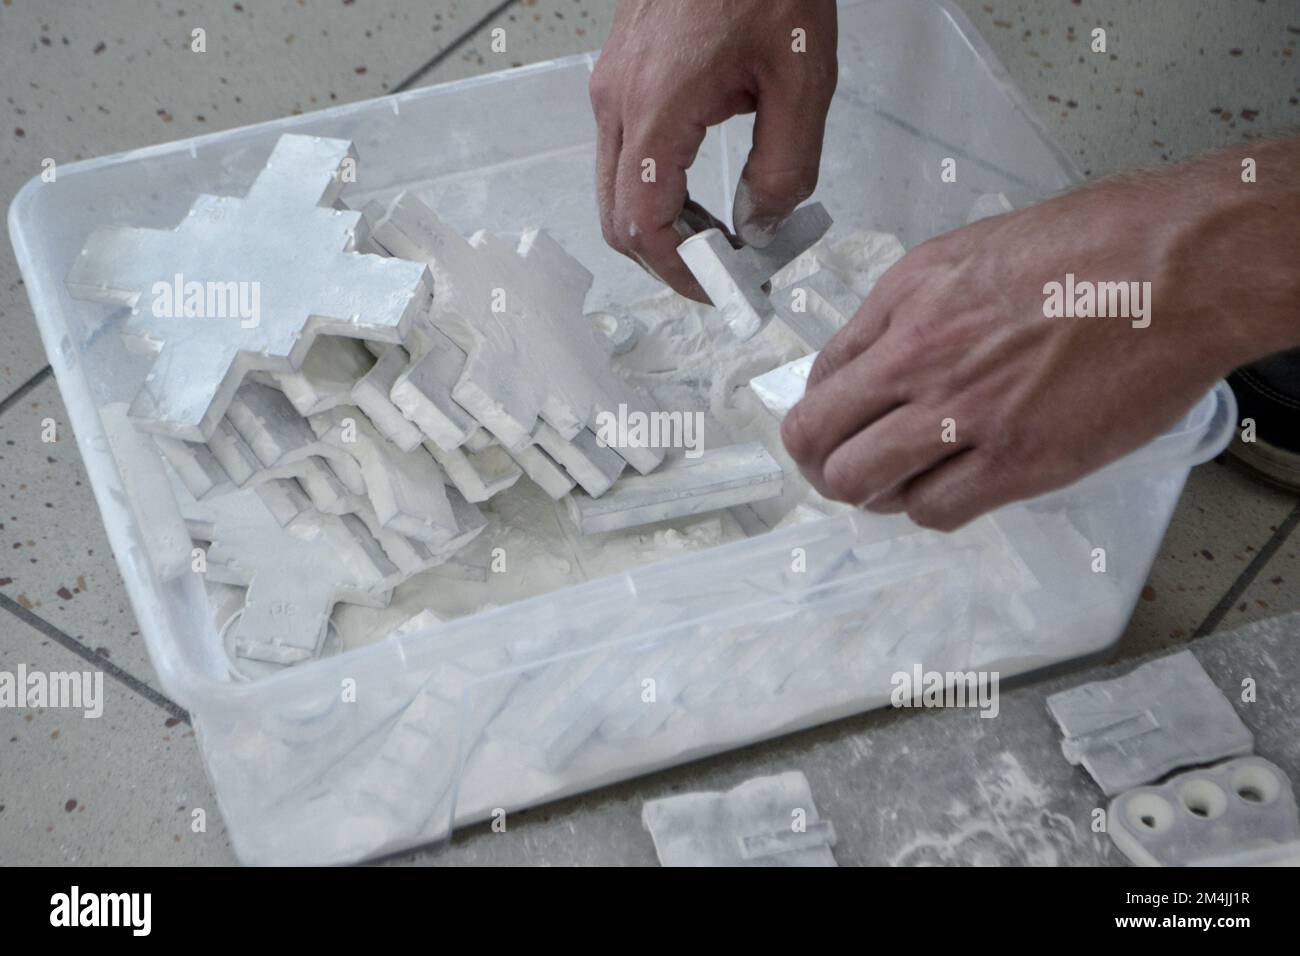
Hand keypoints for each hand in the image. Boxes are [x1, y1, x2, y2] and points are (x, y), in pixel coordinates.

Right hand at [590, 0, 837, 300]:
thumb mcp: (803, 79)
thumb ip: (786, 166)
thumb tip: (761, 225)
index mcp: (658, 105)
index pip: (642, 222)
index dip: (678, 271)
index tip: (719, 288)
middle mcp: (619, 102)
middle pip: (616, 217)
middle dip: (667, 258)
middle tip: (723, 271)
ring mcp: (612, 88)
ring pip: (616, 189)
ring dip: (662, 226)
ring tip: (721, 234)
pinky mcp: (621, 77)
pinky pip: (625, 156)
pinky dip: (657, 190)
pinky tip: (704, 190)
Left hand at [782, 143, 1299, 530]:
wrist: (1180, 269)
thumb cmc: (1094, 245)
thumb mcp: (971, 252)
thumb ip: (911, 307)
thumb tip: (875, 358)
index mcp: (905, 302)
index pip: (819, 380)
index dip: (821, 412)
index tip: (838, 425)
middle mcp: (920, 359)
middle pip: (818, 440)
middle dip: (823, 461)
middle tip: (846, 468)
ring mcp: (966, 415)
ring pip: (863, 485)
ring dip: (870, 492)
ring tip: (897, 485)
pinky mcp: (1019, 462)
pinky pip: (936, 511)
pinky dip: (929, 510)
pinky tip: (950, 491)